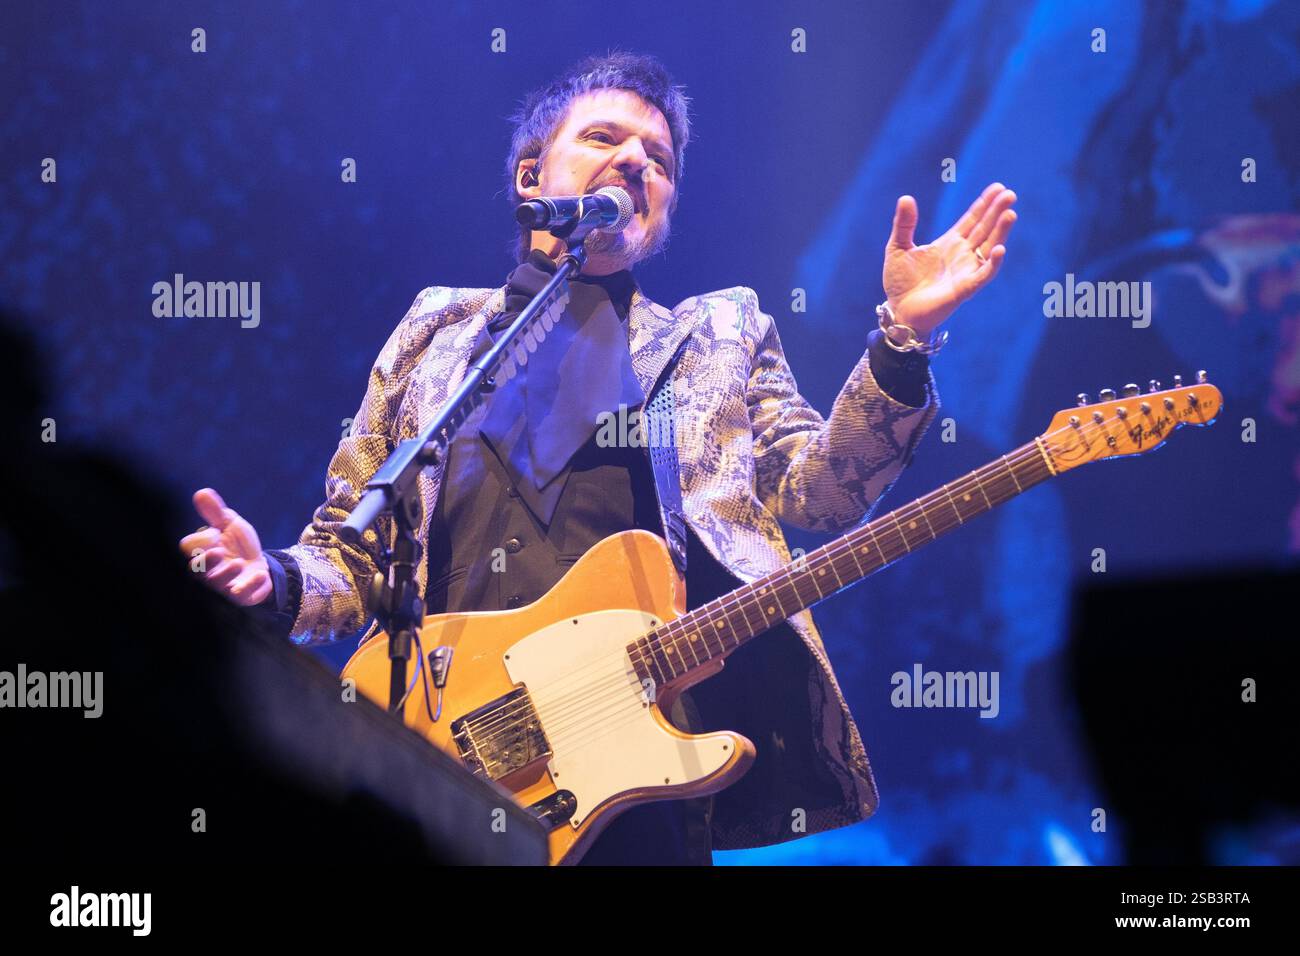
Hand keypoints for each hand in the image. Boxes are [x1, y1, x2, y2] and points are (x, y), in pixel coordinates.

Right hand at [178, 488, 272, 606]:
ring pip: (216, 585)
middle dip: (205, 562)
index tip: (216, 533)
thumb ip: (216, 512)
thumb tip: (202, 492)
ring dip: (226, 574)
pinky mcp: (240, 596)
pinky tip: (260, 575)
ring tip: (239, 563)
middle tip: (219, 550)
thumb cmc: (239, 546)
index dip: (199, 541)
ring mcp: (223, 586)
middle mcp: (207, 571)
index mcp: (201, 552)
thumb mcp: (230, 526)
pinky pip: (241, 596)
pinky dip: (250, 586)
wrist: (262, 567)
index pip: (188, 549)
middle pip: (196, 571)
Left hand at [882, 182, 1017, 336]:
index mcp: (949, 243)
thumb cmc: (900, 282)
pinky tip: (999, 249)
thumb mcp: (898, 248)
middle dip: (997, 212)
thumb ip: (904, 224)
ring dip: (1000, 232)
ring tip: (1010, 214)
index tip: (998, 187)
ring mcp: (965, 271)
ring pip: (989, 247)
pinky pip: (983, 274)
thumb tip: (906, 198)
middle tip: (1009, 194)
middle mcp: (962, 255)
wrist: (898, 311)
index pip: (972, 219)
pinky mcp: (964, 288)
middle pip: (984, 229)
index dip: (984, 204)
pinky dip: (992, 263)